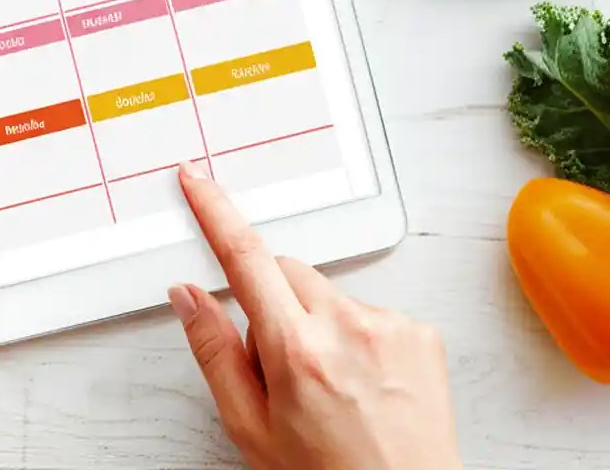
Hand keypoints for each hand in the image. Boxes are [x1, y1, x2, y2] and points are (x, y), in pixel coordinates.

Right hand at [170, 163, 460, 469]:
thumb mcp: (250, 427)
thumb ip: (214, 353)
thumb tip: (188, 297)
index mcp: (295, 350)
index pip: (244, 259)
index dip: (215, 213)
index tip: (196, 181)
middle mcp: (346, 326)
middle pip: (285, 271)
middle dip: (270, 300)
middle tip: (277, 361)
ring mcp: (390, 324)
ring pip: (327, 291)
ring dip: (316, 320)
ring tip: (329, 382)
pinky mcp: (420, 330)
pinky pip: (369, 309)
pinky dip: (357, 334)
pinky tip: (363, 382)